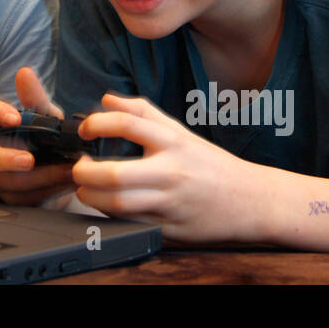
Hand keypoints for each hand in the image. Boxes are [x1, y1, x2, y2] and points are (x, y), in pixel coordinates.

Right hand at [0, 67, 75, 205]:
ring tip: (66, 171)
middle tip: (29, 160)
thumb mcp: (47, 117)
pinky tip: (66, 183)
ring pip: (5, 181)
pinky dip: (46, 192)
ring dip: (38, 177)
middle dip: (4, 158)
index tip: (16, 117)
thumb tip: (24, 72)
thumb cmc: (47, 139)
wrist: (63, 172)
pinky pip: (21, 199)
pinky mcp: (7, 200)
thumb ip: (36, 98)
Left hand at [72, 94, 269, 243]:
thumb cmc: (210, 164)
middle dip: (84, 173)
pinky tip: (105, 205)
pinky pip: (129, 222)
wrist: (250, 200)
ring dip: (91, 197)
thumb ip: (142, 112)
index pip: (127, 124)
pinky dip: (109, 214)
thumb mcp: (180, 132)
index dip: (96, 124)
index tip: (84, 130)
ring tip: (85, 189)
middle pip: (114, 173)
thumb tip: (107, 99)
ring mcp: (169, 202)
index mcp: (173, 141)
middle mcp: (170, 171)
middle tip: (78, 168)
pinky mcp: (168, 228)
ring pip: (118, 203)